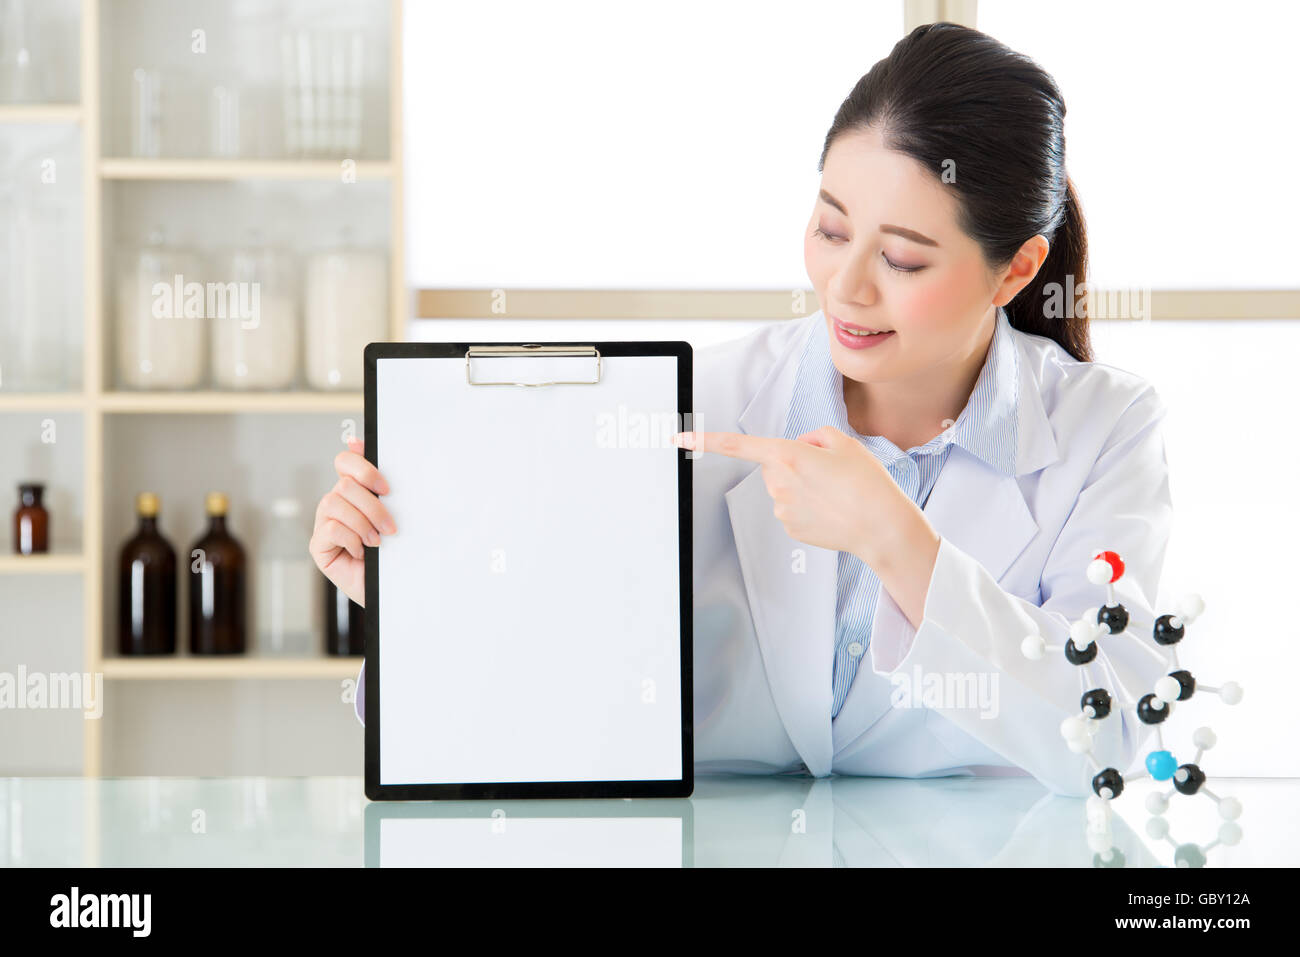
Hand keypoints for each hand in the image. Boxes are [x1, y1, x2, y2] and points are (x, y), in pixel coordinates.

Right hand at [309, 436, 396, 606]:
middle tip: (390, 528)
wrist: (392, 588)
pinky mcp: (319, 546)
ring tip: (377, 542)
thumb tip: (360, 444)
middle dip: (373, 506)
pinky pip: (330, 529)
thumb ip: (379, 484)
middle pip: (344, 485)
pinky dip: (350, 539)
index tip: (386, 488)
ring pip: (334, 503)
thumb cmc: (393, 551)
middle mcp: (335, 504)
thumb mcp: (394, 514)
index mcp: (353, 492)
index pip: (345, 462)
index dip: (363, 469)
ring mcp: (323, 524)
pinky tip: (361, 552)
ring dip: (362, 524)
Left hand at [673, 425, 919, 568]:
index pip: (737, 446)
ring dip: (803, 485)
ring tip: (835, 492)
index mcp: (787, 456)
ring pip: (783, 486)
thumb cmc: (867, 484)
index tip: (678, 438)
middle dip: (793, 462)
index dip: (704, 440)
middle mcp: (777, 483)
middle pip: (773, 464)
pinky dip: (808, 505)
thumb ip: (813, 436)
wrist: (881, 527)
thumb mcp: (844, 443)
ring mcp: (781, 508)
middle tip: (828, 471)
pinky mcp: (789, 527)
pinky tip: (831, 509)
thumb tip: (799, 447)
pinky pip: (791, 507)